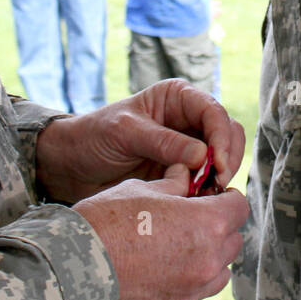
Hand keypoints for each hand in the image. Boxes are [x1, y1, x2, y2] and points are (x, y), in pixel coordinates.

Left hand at [36, 79, 245, 203]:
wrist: (73, 164)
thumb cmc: (95, 136)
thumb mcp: (125, 132)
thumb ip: (163, 142)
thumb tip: (202, 156)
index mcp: (177, 98)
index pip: (213, 112)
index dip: (220, 137)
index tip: (216, 163)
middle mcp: (189, 119)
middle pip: (227, 133)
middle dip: (227, 157)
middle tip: (216, 184)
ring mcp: (188, 146)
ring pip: (223, 157)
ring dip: (221, 175)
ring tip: (206, 195)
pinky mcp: (183, 172)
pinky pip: (207, 179)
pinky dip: (208, 190)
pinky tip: (198, 201)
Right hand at [74, 166, 248, 299]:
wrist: (76, 266)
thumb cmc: (107, 221)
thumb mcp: (143, 188)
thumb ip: (174, 183)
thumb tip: (186, 174)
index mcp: (206, 223)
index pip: (239, 207)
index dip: (226, 196)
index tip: (211, 193)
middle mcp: (208, 258)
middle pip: (233, 236)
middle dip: (219, 222)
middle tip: (194, 212)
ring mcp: (193, 285)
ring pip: (221, 265)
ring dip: (212, 249)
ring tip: (184, 237)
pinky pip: (203, 285)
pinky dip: (198, 271)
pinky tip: (173, 258)